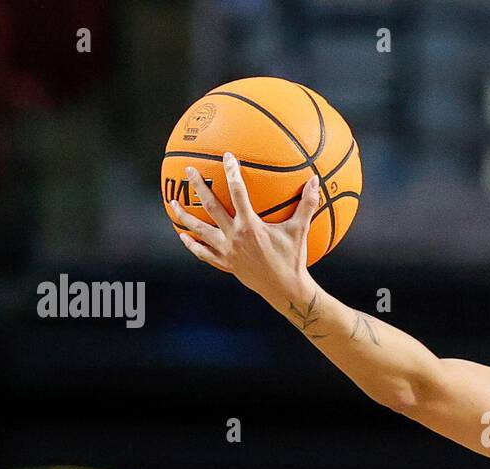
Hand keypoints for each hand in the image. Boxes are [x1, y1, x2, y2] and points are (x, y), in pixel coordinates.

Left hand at [167, 152, 321, 304]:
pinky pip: (204, 253)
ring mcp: (227, 251)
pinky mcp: (226, 264)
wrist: (285, 290)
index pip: (238, 192)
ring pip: (199, 231)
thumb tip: (316, 180)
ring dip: (185, 216)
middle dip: (198, 187)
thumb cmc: (293, 259)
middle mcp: (234, 236)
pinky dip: (192, 245)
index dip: (232, 172)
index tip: (227, 157)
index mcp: (250, 225)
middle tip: (189, 171)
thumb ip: (307, 204)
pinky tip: (184, 236)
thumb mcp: (300, 230)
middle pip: (210, 207)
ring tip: (173, 203)